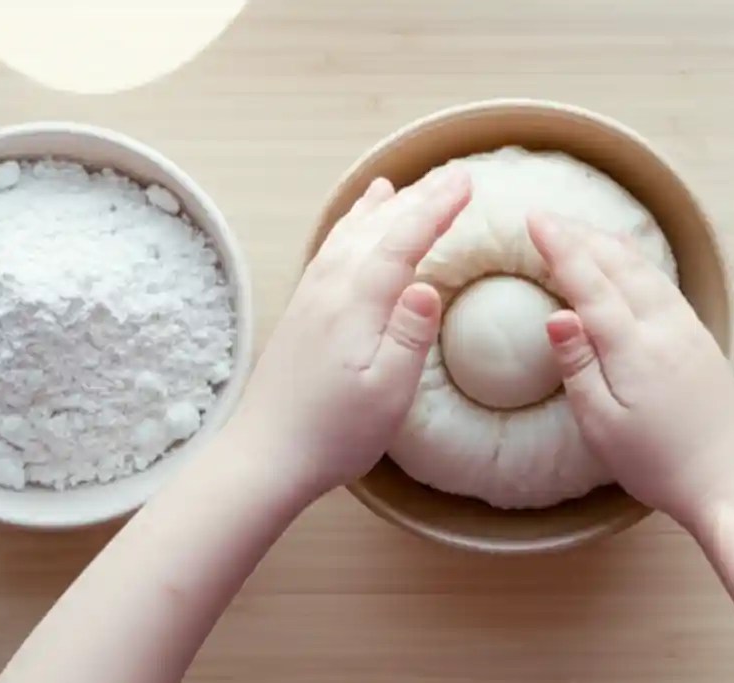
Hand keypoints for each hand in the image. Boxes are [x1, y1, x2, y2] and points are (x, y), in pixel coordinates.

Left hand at [233, 168, 471, 499]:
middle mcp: (328, 289)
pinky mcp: (302, 311)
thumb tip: (427, 285)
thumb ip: (409, 335)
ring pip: (351, 234)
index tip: (467, 183)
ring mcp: (310, 297)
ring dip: (384, 207)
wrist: (266, 456)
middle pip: (377, 228)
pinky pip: (332, 249)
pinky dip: (350, 226)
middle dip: (418, 198)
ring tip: (407, 185)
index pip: (402, 242)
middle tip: (454, 174)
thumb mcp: (388, 392)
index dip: (436, 209)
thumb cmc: (333, 433)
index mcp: (355, 305)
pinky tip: (357, 223)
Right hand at [527, 213, 733, 526]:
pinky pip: (663, 283)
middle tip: (548, 218)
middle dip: (582, 236)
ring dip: (610, 243)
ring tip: (580, 229)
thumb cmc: (659, 463)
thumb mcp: (602, 425)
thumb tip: (556, 315)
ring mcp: (688, 329)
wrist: (732, 480)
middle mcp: (665, 328)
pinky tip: (628, 261)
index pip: (590, 283)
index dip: (560, 248)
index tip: (535, 219)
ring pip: (645, 269)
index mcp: (634, 348)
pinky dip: (637, 261)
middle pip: (619, 264)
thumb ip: (578, 366)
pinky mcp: (701, 338)